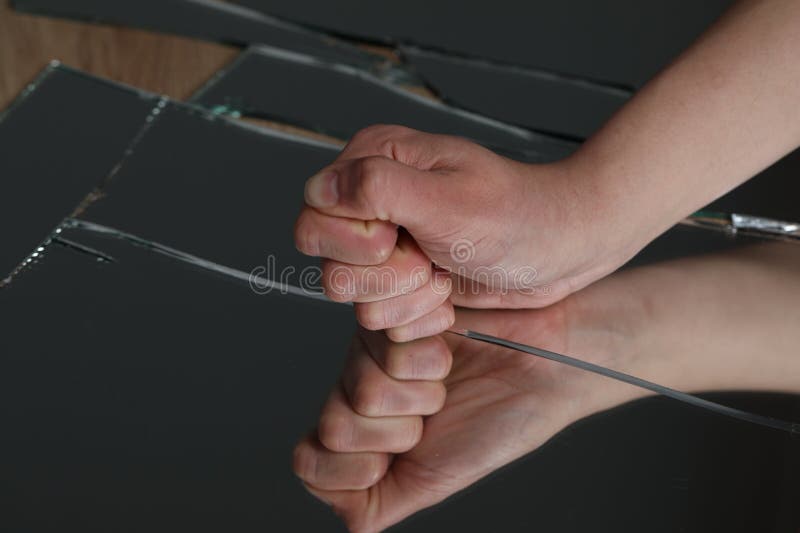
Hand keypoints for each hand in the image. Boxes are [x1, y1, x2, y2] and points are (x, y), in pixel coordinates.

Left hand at [292, 301, 638, 532]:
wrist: (545, 365)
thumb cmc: (501, 420)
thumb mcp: (435, 479)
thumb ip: (377, 503)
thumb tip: (343, 515)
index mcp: (365, 437)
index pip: (310, 462)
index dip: (355, 467)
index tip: (404, 454)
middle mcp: (359, 391)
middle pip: (334, 424)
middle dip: (398, 430)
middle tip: (435, 411)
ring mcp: (369, 349)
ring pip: (359, 388)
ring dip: (419, 390)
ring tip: (446, 375)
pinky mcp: (389, 308)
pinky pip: (377, 336)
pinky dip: (419, 348)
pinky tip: (444, 339)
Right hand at [294, 125, 636, 339]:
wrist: (561, 249)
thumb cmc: (518, 215)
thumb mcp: (448, 200)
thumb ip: (377, 189)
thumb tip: (319, 188)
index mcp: (372, 163)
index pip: (314, 218)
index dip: (355, 242)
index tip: (403, 239)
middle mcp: (369, 203)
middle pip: (330, 266)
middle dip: (387, 277)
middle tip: (430, 260)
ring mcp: (384, 246)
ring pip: (355, 300)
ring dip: (407, 299)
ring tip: (444, 274)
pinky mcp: (401, 282)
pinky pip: (383, 320)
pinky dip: (420, 316)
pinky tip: (448, 292)